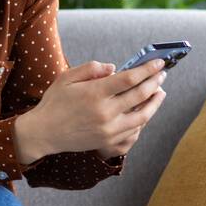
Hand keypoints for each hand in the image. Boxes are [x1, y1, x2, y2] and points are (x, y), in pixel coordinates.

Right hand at [16, 59, 167, 162]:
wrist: (44, 133)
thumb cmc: (54, 102)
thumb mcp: (66, 78)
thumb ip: (90, 68)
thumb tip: (114, 67)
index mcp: (94, 93)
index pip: (130, 78)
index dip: (147, 69)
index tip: (158, 62)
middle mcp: (105, 112)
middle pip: (140, 95)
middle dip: (155, 82)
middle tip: (162, 74)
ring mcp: (108, 129)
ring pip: (143, 115)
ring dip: (155, 102)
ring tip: (160, 92)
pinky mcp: (109, 142)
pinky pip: (135, 130)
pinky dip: (144, 118)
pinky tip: (145, 110)